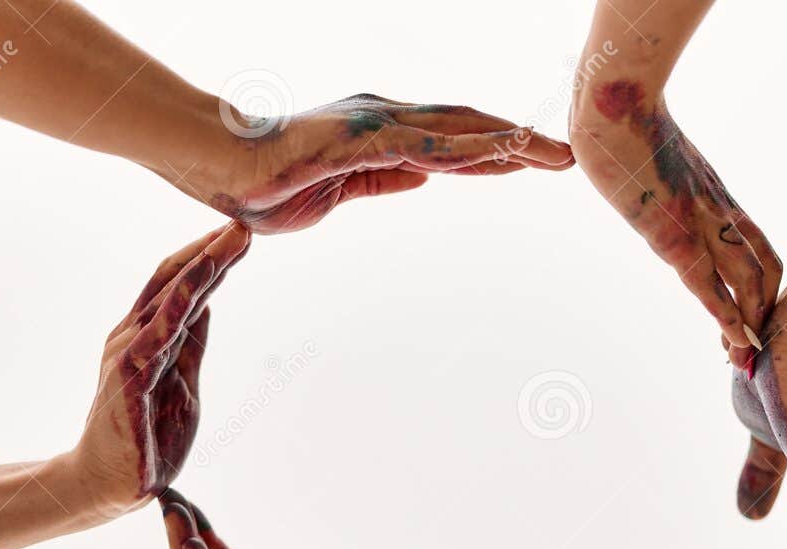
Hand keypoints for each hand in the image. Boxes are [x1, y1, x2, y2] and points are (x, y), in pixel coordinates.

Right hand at [73, 224, 250, 517]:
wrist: (112, 484)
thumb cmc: (148, 436)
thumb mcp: (183, 383)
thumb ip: (190, 344)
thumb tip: (206, 302)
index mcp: (148, 336)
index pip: (181, 287)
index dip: (211, 259)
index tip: (242, 235)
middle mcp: (133, 335)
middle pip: (174, 281)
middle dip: (210, 251)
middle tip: (243, 224)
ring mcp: (128, 355)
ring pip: (168, 300)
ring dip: (201, 268)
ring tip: (229, 241)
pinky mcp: (127, 380)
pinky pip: (155, 338)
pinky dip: (177, 310)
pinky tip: (199, 288)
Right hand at [204, 94, 573, 233]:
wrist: (220, 169)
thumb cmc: (268, 183)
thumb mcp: (342, 190)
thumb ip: (382, 181)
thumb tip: (422, 177)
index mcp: (380, 135)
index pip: (450, 142)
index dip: (494, 151)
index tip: (533, 161)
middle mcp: (387, 120)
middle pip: (467, 129)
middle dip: (519, 143)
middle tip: (566, 156)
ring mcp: (379, 126)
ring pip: (459, 132)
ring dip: (511, 144)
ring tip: (555, 155)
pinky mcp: (366, 140)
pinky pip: (431, 146)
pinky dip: (472, 147)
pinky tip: (506, 152)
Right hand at [571, 77, 779, 366]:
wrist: (616, 99)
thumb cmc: (622, 116)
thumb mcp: (650, 150)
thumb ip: (655, 170)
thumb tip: (632, 168)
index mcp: (712, 192)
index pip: (752, 244)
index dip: (758, 283)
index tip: (749, 315)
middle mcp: (717, 210)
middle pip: (761, 268)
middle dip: (761, 313)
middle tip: (754, 351)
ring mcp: (700, 222)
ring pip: (746, 281)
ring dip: (749, 325)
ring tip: (747, 362)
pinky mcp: (674, 233)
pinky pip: (709, 283)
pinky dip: (726, 315)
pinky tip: (736, 341)